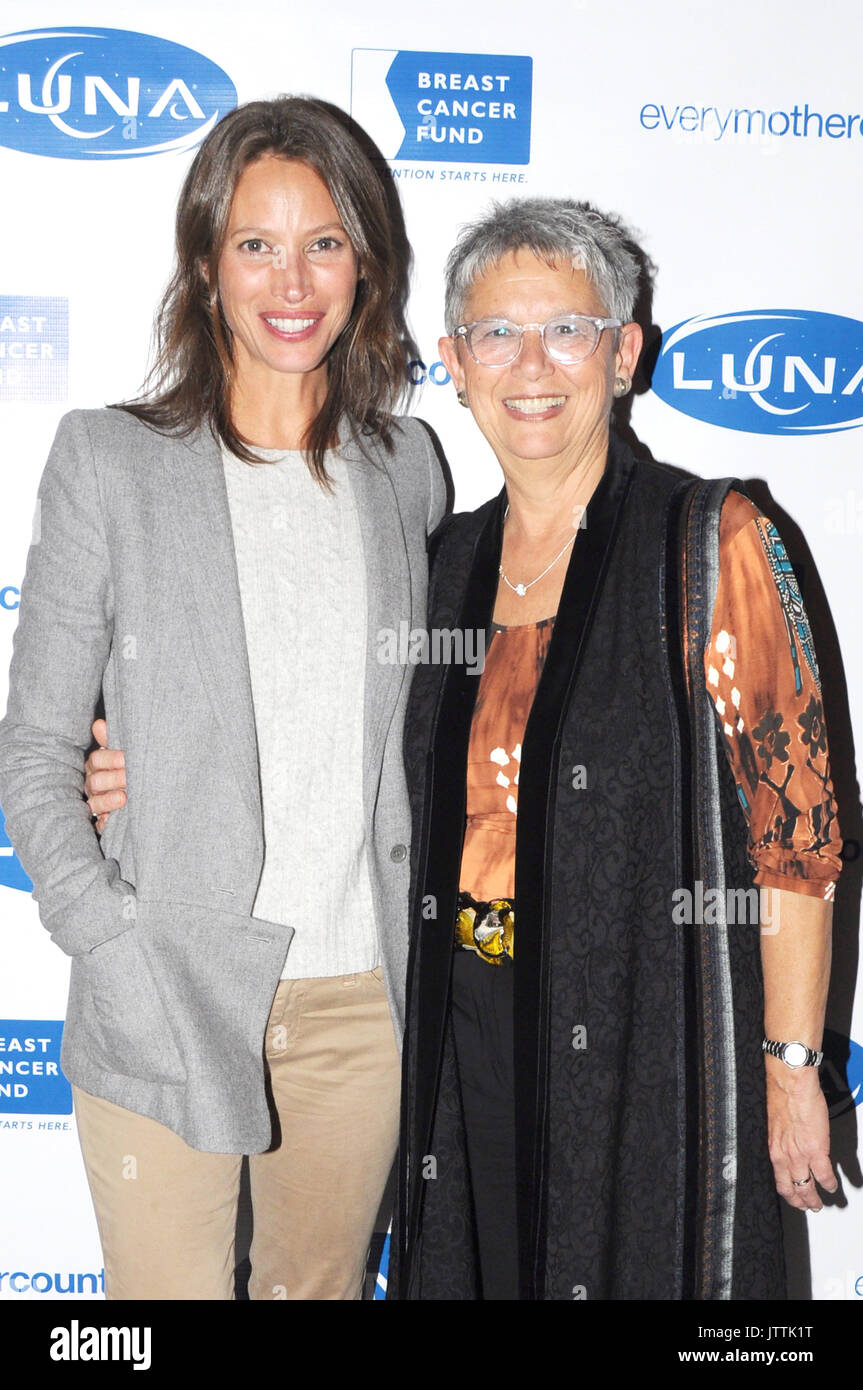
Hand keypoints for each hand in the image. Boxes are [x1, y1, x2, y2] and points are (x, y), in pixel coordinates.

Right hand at [85, 718, 126, 832]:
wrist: (147, 794)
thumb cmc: (132, 768)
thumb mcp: (125, 753)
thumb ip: (112, 739)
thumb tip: (98, 724)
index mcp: (98, 765)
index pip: (96, 760)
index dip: (111, 758)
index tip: (127, 758)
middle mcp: (94, 784)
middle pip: (95, 781)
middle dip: (113, 779)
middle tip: (130, 778)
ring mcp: (97, 803)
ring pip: (95, 803)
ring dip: (109, 801)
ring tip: (124, 798)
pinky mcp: (103, 821)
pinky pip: (100, 824)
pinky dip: (107, 822)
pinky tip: (116, 819)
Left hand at [765, 1059, 837, 1210]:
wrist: (790, 1083)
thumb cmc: (783, 1096)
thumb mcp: (777, 1125)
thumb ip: (783, 1140)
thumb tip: (790, 1146)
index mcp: (774, 1148)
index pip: (779, 1179)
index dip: (788, 1193)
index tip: (794, 1198)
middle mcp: (783, 1155)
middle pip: (791, 1189)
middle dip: (800, 1202)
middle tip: (808, 1207)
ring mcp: (799, 1155)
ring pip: (806, 1187)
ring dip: (814, 1199)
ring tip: (820, 1204)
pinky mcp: (816, 1149)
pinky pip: (823, 1175)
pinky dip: (829, 1184)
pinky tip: (833, 1186)